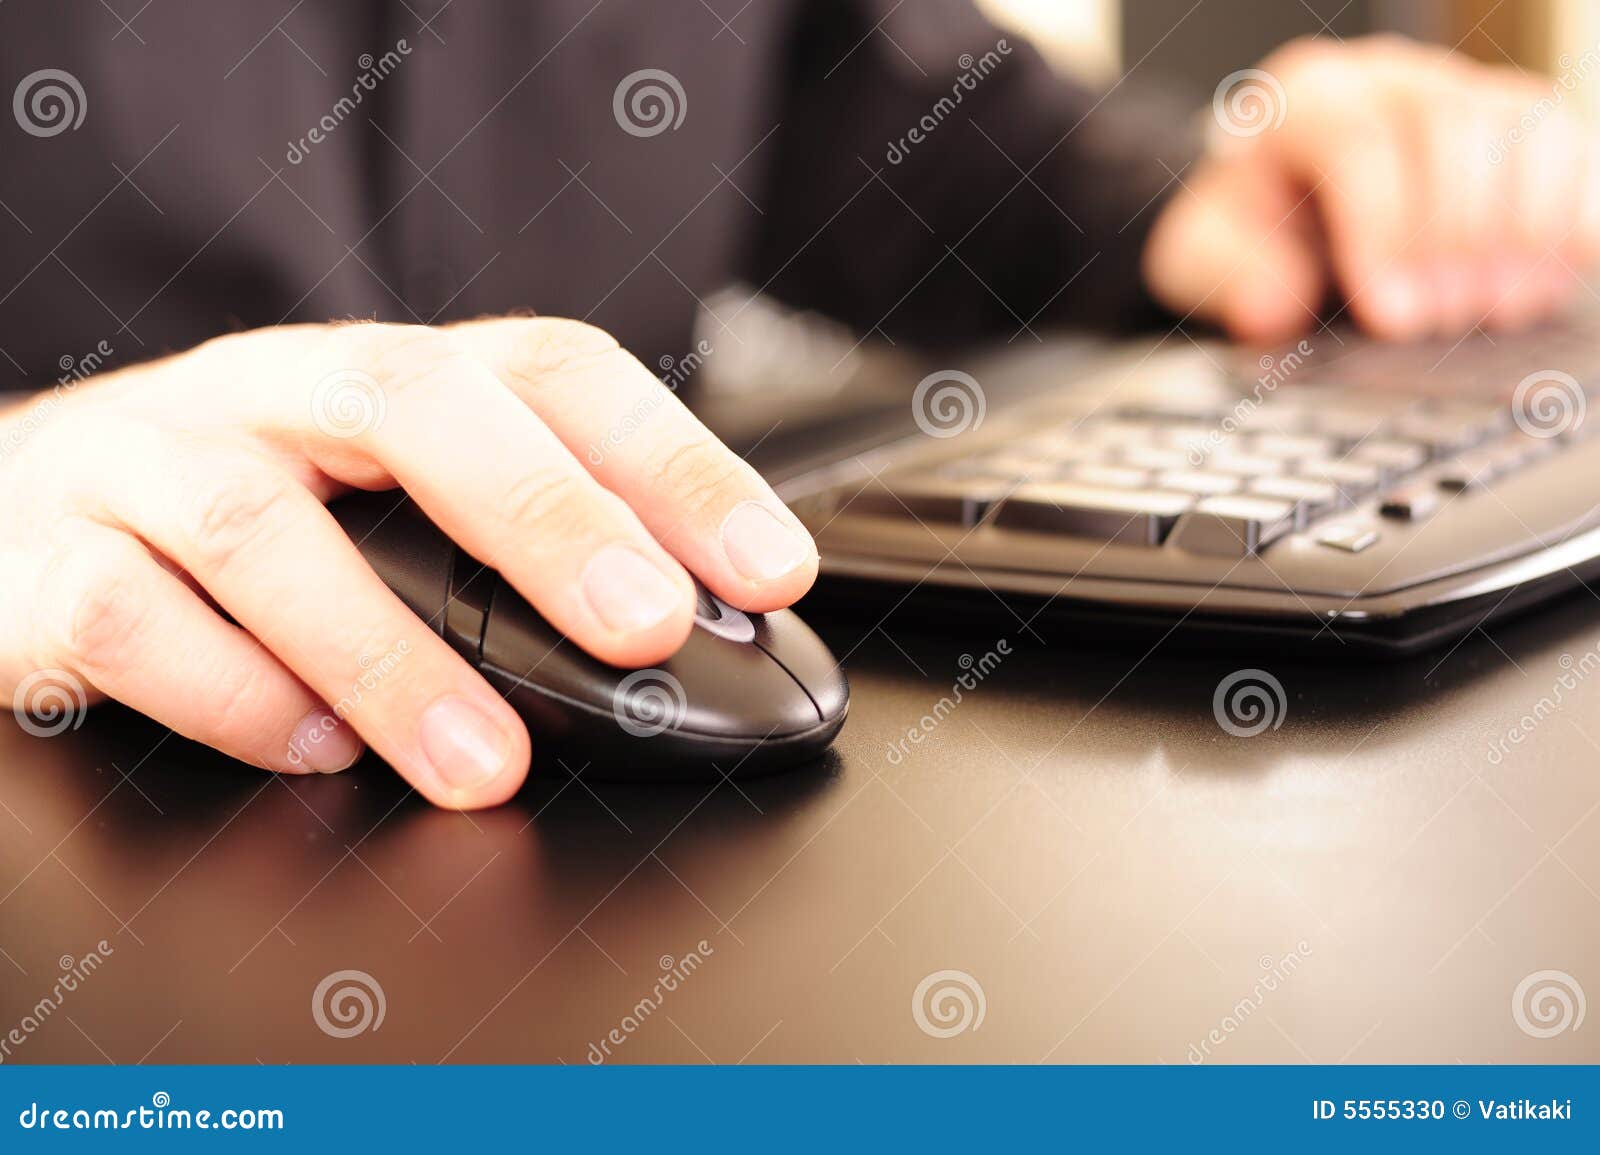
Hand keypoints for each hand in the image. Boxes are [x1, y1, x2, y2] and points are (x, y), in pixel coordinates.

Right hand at [0, 318, 817, 807]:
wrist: (10, 508)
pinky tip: (316, 749)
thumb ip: (506, 550)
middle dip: (548, 519)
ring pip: (266, 532)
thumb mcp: (382, 500)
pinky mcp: (48, 562)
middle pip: (416, 408)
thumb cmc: (239, 510)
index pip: (552, 372)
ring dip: (393, 659)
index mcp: (382, 375)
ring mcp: (151, 466)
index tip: (769, 566)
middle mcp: (274, 395)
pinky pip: (137, 623)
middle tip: (645, 625)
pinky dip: (242, 700)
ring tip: (490, 759)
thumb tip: (679, 633)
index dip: (672, 461)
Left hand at [1143, 35, 1599, 340]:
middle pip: (1451, 126)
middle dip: (1454, 236)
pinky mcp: (1516, 130)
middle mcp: (1391, 82)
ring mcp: (1463, 94)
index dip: (1384, 230)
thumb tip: (1270, 307)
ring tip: (1496, 311)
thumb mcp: (1204, 255)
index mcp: (1306, 102)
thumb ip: (1226, 276)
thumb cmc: (1247, 229)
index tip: (1392, 315)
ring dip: (1523, 226)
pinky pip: (1567, 146)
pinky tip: (1557, 273)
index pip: (1358, 141)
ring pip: (1522, 126)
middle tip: (1443, 322)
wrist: (1279, 210)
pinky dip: (1572, 211)